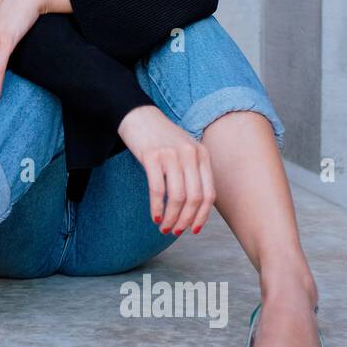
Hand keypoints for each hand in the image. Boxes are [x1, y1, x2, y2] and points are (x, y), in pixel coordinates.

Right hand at [116, 105, 215, 233]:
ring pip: (177, 197)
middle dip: (185, 220)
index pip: (209, 194)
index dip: (202, 215)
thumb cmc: (160, 138)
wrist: (137, 115)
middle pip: (194, 198)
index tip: (194, 229)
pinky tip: (154, 216)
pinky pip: (158, 190)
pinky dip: (157, 208)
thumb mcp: (184, 150)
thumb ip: (193, 172)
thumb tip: (194, 206)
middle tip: (175, 231)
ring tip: (163, 227)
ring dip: (171, 218)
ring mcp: (171, 155)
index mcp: (202, 154)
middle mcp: (190, 154)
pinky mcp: (152, 156)